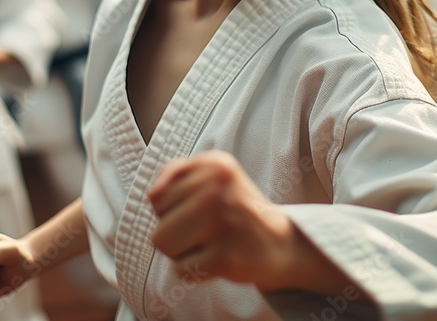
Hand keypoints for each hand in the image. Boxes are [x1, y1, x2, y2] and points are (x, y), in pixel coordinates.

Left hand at [148, 150, 296, 290]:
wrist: (282, 244)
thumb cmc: (236, 210)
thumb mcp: (213, 175)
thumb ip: (176, 172)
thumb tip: (154, 193)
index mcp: (214, 163)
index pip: (156, 197)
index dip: (174, 210)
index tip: (203, 209)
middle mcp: (218, 186)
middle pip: (158, 226)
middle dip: (178, 235)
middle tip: (209, 231)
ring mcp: (222, 220)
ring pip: (165, 247)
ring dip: (183, 254)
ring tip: (210, 245)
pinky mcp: (226, 255)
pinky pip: (182, 271)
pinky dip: (197, 272)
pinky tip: (219, 260)